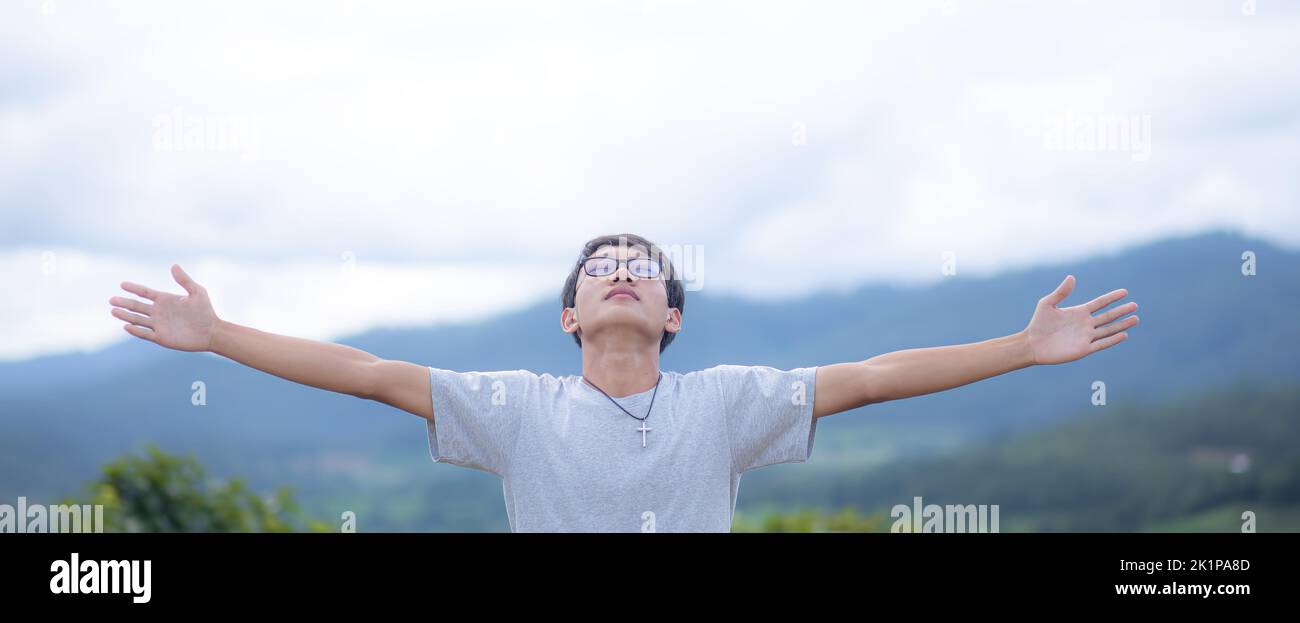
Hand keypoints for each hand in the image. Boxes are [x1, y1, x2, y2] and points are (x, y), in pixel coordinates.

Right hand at [110, 264, 219, 351]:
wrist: (211, 331)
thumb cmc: (206, 311)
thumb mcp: (197, 292)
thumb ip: (185, 280)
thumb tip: (174, 265)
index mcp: (165, 300)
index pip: (145, 293)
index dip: (134, 288)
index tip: (122, 284)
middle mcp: (159, 312)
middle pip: (137, 306)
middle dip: (124, 303)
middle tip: (112, 300)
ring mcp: (159, 325)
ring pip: (137, 319)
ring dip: (126, 316)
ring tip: (113, 311)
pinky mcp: (161, 337)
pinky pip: (145, 334)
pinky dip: (136, 331)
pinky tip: (127, 326)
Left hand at [1024, 275, 1138, 364]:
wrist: (1032, 344)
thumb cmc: (1038, 323)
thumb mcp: (1047, 304)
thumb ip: (1061, 292)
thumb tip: (1072, 277)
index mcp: (1079, 312)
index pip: (1099, 303)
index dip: (1111, 298)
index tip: (1124, 292)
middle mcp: (1085, 324)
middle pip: (1108, 316)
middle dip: (1121, 311)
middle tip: (1135, 305)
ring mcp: (1086, 337)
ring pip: (1108, 330)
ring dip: (1122, 325)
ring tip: (1135, 319)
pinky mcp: (1083, 349)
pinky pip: (1102, 344)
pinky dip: (1113, 339)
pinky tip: (1124, 334)